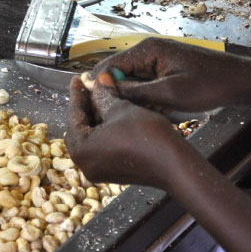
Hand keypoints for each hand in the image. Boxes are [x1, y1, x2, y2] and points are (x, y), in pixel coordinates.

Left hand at [65, 76, 189, 189]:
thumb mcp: (121, 109)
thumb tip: (99, 79)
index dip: (77, 94)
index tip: (77, 79)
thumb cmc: (148, 137)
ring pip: (90, 137)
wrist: (176, 165)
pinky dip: (103, 130)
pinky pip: (100, 146)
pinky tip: (112, 115)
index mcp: (81, 149)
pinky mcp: (112, 172)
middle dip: (85, 106)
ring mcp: (98, 170)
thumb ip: (104, 94)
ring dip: (96, 118)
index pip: (73, 115)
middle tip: (90, 88)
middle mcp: (85, 163)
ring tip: (103, 97)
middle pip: (79, 128)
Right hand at [90, 38, 250, 113]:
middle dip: (120, 94)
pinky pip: (145, 83)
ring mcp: (157, 59)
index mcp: (146, 50)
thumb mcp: (169, 93)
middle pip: (119, 74)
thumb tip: (103, 89)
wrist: (243, 82)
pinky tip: (159, 109)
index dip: (101, 87)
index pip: (108, 66)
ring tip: (148, 112)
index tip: (101, 108)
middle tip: (128, 114)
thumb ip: (135, 91)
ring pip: (132, 81)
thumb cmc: (209, 86)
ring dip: (136, 98)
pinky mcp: (165, 69)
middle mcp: (148, 51)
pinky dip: (148, 97)